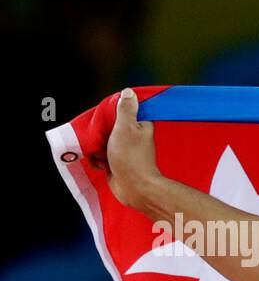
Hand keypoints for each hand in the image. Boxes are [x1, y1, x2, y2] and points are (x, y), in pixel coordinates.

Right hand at [104, 88, 162, 212]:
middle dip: (99, 133)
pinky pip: (100, 156)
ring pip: (102, 142)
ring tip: (101, 155)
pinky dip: (97, 160)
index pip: (121, 113)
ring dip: (96, 148)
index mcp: (140, 126)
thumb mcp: (126, 127)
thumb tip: (128, 92)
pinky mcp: (116, 163)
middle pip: (108, 127)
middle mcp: (133, 137)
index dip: (109, 115)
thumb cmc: (131, 157)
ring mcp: (124, 151)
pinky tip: (101, 165)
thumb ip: (126, 110)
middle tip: (101, 140)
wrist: (135, 188)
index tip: (104, 121)